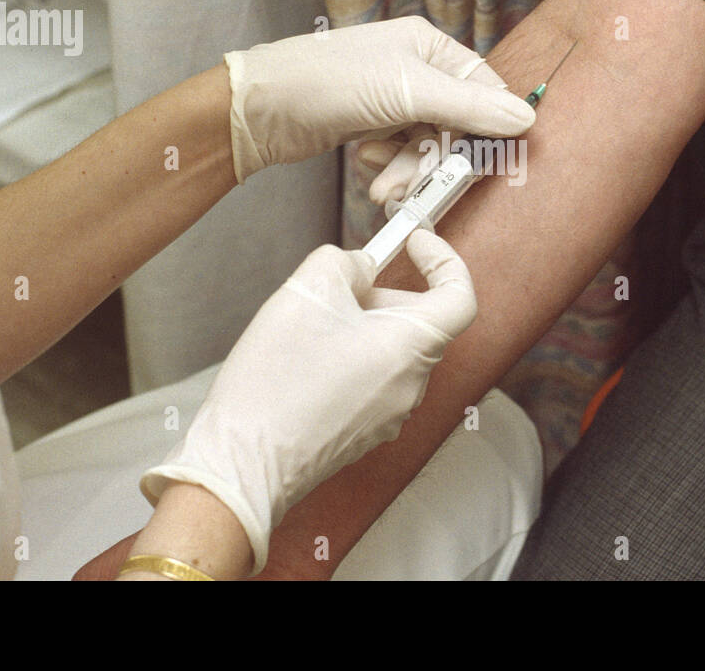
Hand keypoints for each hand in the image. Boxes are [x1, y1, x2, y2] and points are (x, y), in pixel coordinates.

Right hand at [139, 229, 476, 572]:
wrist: (243, 461)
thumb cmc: (276, 384)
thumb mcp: (307, 290)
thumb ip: (345, 262)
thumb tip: (360, 268)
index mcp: (412, 348)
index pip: (460, 297)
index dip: (444, 261)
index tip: (416, 244)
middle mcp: (412, 386)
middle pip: (419, 322)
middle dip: (382, 294)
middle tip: (336, 288)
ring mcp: (391, 415)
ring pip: (393, 350)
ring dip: (362, 326)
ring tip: (311, 327)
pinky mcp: (365, 432)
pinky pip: (374, 380)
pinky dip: (352, 357)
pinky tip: (307, 360)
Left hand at [224, 16, 534, 180]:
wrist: (261, 110)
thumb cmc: (326, 82)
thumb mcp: (405, 92)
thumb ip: (468, 107)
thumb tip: (524, 118)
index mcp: (430, 47)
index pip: (484, 90)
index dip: (487, 129)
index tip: (484, 163)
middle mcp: (417, 69)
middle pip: (458, 125)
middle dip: (437, 158)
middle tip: (418, 182)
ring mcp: (395, 99)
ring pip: (430, 146)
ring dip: (410, 169)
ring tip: (384, 181)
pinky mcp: (376, 125)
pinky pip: (404, 154)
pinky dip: (391, 167)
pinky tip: (369, 165)